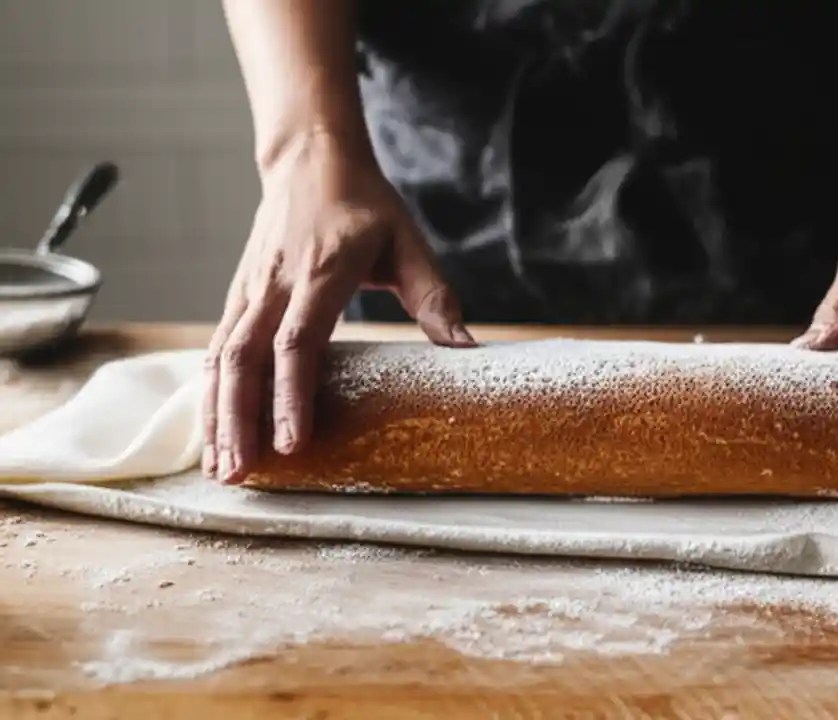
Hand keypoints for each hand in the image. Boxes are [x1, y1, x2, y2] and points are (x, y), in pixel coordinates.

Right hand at [204, 131, 472, 483]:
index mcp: (321, 273)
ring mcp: (249, 291)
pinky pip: (216, 350)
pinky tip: (212, 433)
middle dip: (240, 421)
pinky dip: (210, 394)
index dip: (292, 394)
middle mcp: (275, 285)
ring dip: (216, 416)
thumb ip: (435, 298)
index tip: (294, 441)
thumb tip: (468, 349)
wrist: (310, 159)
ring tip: (220, 468)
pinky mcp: (237, 297)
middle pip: (245, 359)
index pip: (298, 342)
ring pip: (221, 359)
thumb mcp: (408, 243)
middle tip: (242, 473)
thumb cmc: (365, 206)